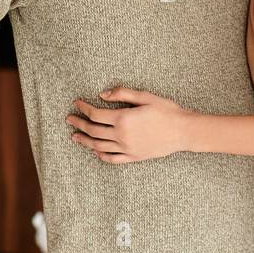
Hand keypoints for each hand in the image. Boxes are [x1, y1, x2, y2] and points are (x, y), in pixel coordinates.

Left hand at [66, 86, 192, 162]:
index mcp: (123, 118)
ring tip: (75, 137)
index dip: (84, 108)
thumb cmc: (166, 110)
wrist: (183, 131)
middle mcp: (122, 135)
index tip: (76, 103)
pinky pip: (113, 159)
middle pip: (93, 130)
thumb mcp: (145, 96)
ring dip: (85, 141)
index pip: (95, 114)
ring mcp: (127, 148)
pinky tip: (96, 151)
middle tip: (70, 119)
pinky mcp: (134, 157)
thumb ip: (123, 94)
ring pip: (99, 146)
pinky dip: (102, 155)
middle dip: (79, 124)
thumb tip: (102, 94)